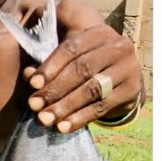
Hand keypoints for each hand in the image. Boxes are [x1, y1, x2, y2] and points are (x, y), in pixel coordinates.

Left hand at [25, 23, 142, 132]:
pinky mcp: (133, 90)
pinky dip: (81, 118)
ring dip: (66, 106)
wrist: (122, 80)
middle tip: (34, 105)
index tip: (32, 83)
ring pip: (92, 89)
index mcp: (98, 34)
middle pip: (82, 69)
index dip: (50, 66)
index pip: (71, 48)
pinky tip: (63, 127)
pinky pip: (103, 106)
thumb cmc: (88, 66)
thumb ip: (50, 65)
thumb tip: (28, 75)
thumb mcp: (72, 58)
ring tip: (45, 119)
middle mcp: (118, 47)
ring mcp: (129, 68)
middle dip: (55, 89)